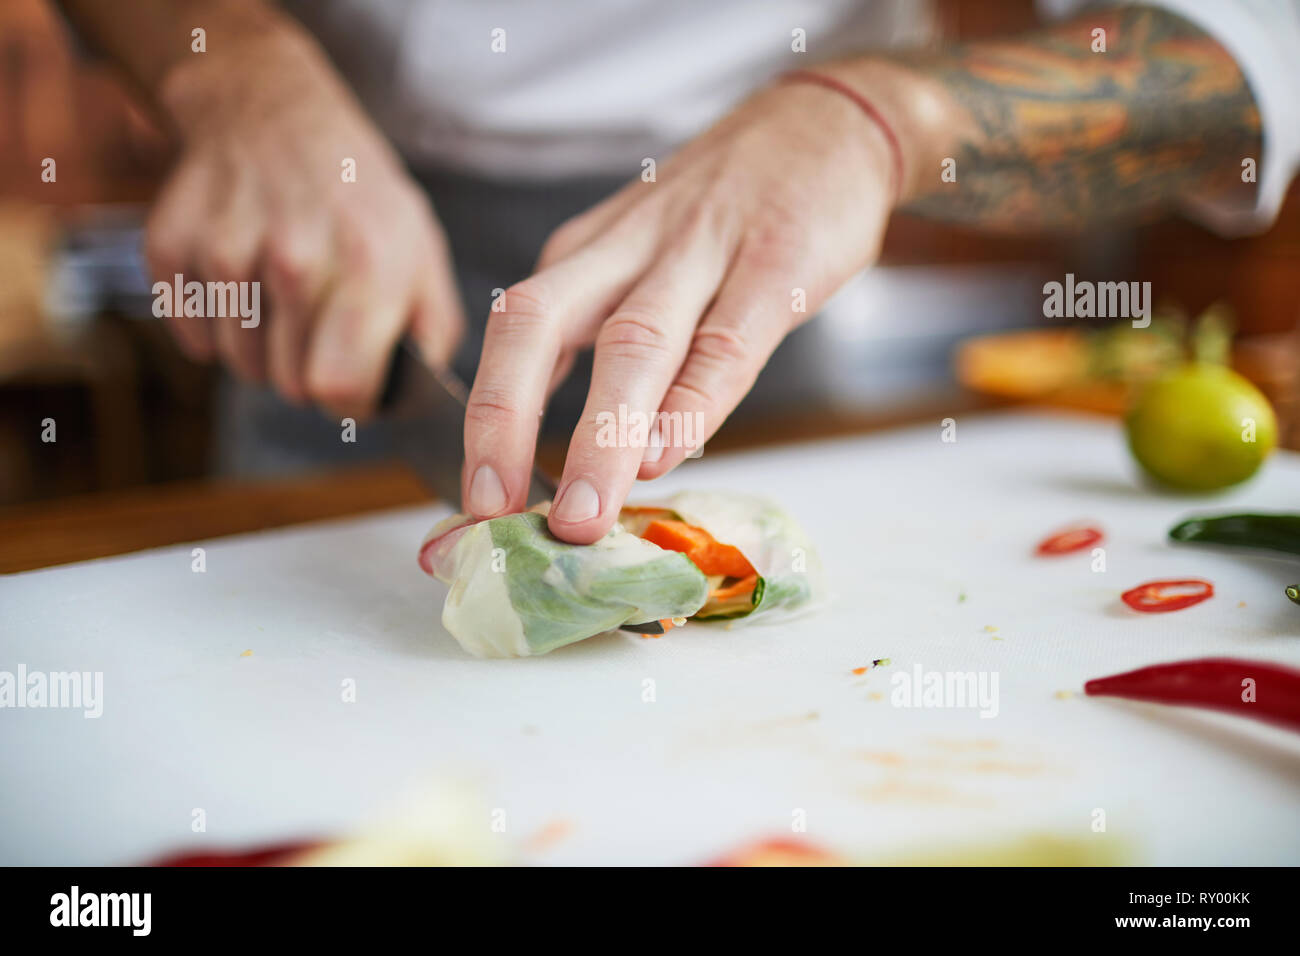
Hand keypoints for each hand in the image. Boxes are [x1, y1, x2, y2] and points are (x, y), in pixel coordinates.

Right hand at [145, 28, 462, 414]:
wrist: (273, 113)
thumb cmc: (357, 195)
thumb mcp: (422, 249)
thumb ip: (433, 329)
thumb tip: (424, 393)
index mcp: (368, 266)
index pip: (339, 389)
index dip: (350, 400)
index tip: (354, 383)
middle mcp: (296, 257)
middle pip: (289, 384)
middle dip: (308, 372)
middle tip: (319, 328)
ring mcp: (228, 247)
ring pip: (240, 364)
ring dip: (262, 349)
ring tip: (283, 300)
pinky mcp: (174, 243)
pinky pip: (193, 333)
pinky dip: (215, 324)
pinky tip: (242, 283)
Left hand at [462, 79, 898, 541]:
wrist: (828, 123)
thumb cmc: (728, 209)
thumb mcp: (642, 257)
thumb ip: (609, 342)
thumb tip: (578, 452)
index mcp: (587, 255)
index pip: (511, 334)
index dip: (484, 420)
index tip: (473, 502)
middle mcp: (626, 250)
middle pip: (540, 326)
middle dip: (505, 423)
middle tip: (494, 512)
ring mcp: (702, 253)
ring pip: (633, 343)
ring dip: (601, 436)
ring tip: (582, 513)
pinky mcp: (776, 265)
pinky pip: (726, 342)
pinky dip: (691, 402)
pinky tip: (666, 454)